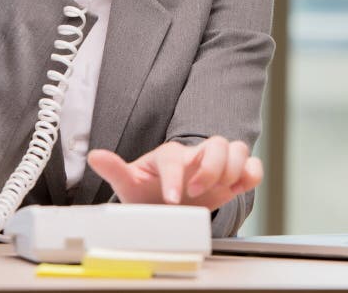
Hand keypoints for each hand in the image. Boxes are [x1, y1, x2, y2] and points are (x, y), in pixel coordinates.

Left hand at [87, 136, 262, 210]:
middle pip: (216, 142)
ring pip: (236, 148)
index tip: (171, 200)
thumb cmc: (149, 192)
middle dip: (210, 168)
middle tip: (195, 192)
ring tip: (221, 189)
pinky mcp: (232, 178)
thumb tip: (94, 155)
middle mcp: (195, 155)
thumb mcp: (130, 184)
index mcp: (170, 156)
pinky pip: (253, 165)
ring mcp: (216, 164)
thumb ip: (115, 170)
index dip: (174, 177)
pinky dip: (252, 174)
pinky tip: (239, 188)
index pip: (174, 158)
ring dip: (232, 168)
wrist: (166, 205)